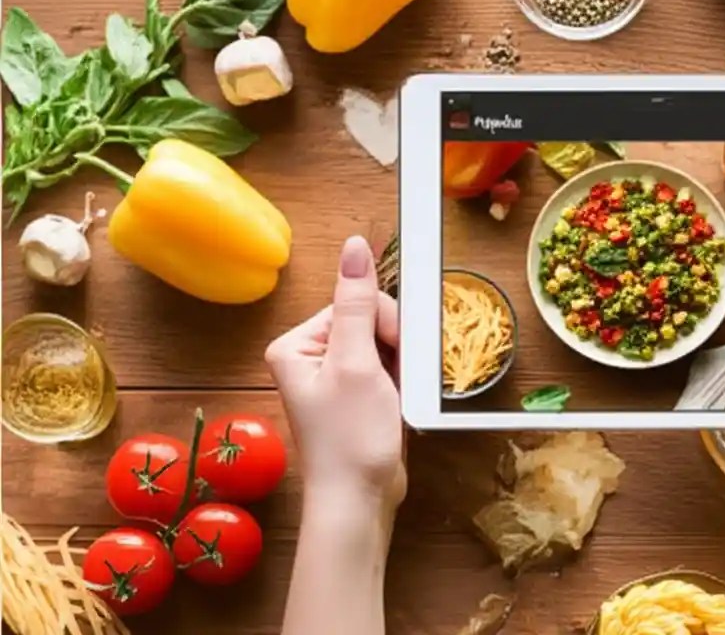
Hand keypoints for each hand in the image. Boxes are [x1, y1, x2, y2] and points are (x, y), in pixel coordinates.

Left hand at [266, 236, 405, 521]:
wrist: (359, 501)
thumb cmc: (350, 438)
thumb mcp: (356, 364)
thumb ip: (357, 303)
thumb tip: (354, 246)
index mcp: (297, 344)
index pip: (355, 303)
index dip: (385, 326)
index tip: (390, 360)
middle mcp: (312, 356)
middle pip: (373, 321)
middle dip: (396, 347)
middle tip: (393, 383)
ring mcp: (336, 378)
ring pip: (388, 345)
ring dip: (404, 366)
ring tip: (396, 398)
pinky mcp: (359, 396)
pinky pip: (391, 369)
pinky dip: (404, 382)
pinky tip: (400, 403)